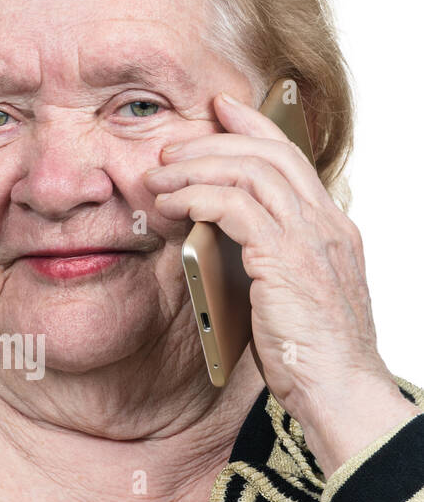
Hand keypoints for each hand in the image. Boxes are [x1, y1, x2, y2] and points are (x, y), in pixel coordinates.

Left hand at [143, 90, 420, 476]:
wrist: (342, 392)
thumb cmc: (313, 359)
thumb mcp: (290, 299)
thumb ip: (265, 263)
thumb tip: (219, 243)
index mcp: (332, 230)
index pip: (293, 158)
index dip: (256, 127)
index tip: (222, 109)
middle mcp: (326, 224)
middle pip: (269, 154)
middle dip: (214, 141)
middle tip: (171, 147)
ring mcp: (310, 239)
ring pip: (249, 172)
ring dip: (196, 168)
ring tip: (158, 177)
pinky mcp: (285, 259)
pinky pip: (235, 207)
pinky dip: (198, 197)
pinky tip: (173, 205)